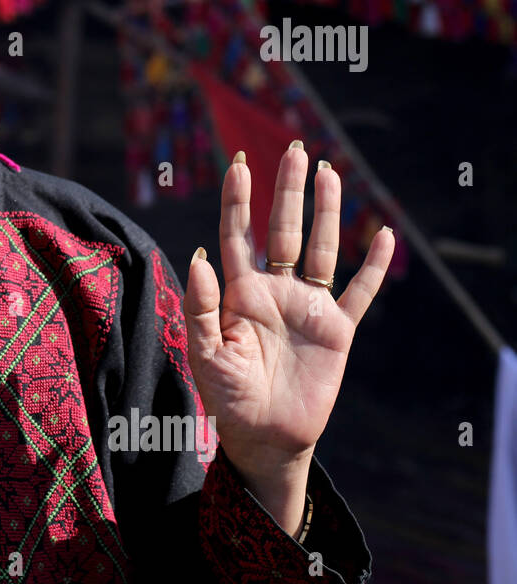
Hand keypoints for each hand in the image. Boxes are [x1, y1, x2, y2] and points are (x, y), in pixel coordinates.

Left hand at [183, 143, 393, 534]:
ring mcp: (307, 306)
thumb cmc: (226, 398)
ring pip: (321, 248)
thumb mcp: (206, 354)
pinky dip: (373, 264)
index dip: (238, 200)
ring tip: (329, 171)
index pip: (237, 235)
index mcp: (239, 292)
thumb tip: (199, 256)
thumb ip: (201, 307)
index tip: (238, 164)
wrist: (264, 436)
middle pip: (283, 229)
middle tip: (295, 147)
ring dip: (327, 212)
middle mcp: (274, 290)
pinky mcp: (337, 329)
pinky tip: (383, 233)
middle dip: (288, 190)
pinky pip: (358, 290)